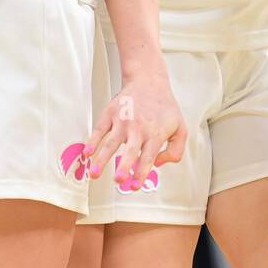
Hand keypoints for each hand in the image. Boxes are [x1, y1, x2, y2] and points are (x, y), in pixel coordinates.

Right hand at [83, 66, 186, 190]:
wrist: (148, 81)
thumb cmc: (164, 108)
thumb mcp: (180, 128)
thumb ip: (175, 151)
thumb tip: (157, 164)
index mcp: (155, 133)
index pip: (148, 157)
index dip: (141, 173)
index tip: (134, 186)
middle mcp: (138, 128)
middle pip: (129, 151)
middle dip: (123, 166)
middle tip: (118, 180)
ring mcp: (122, 120)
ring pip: (110, 143)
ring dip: (101, 159)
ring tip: (94, 174)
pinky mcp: (110, 113)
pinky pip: (99, 129)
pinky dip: (92, 141)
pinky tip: (87, 153)